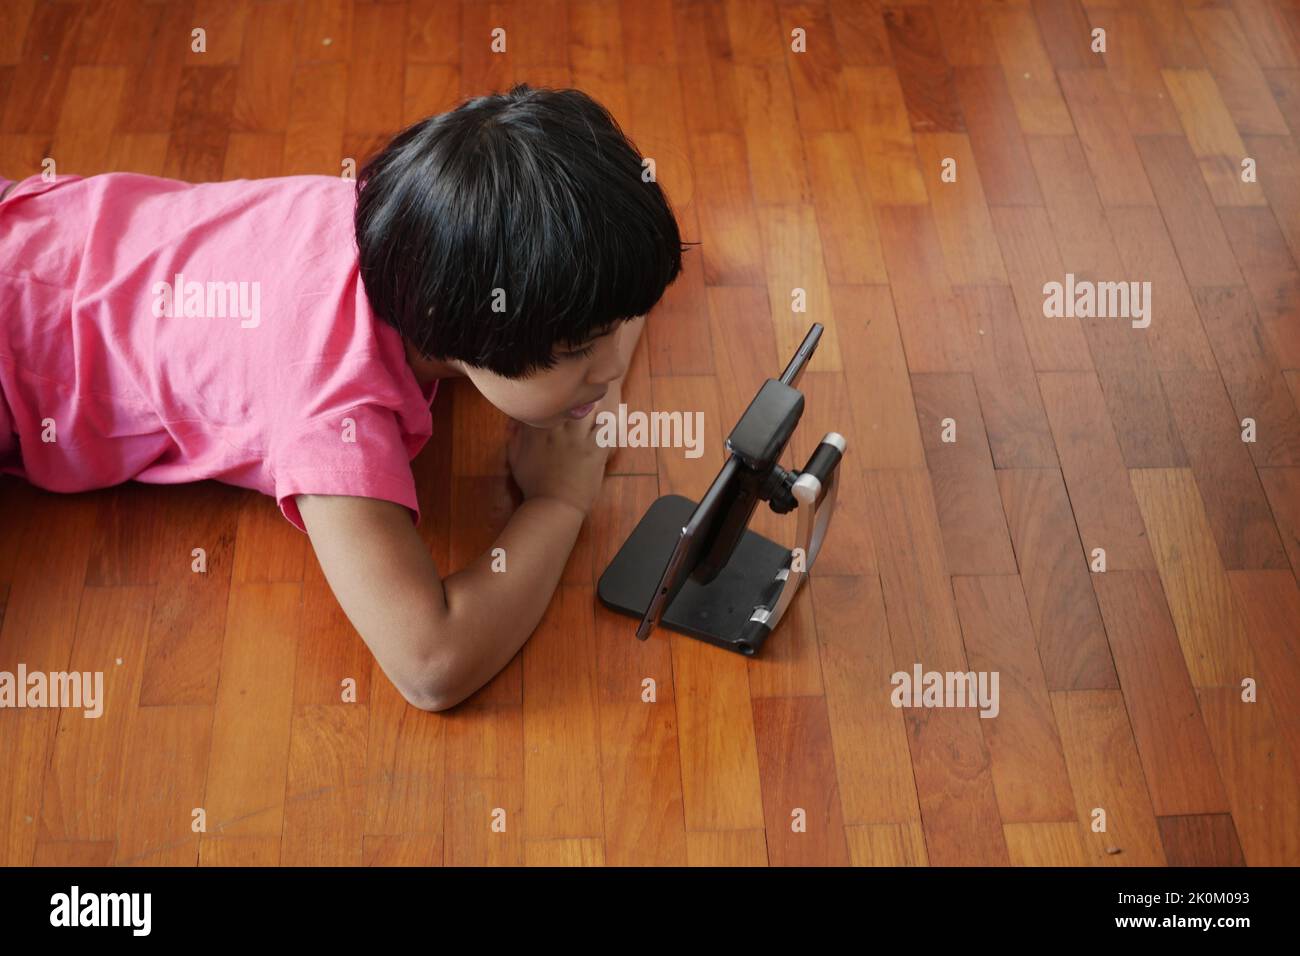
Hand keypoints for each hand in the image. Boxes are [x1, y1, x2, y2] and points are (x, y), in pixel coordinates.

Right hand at [506, 379, 621, 515]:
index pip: (546, 398)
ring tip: (600, 401)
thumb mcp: (515, 457)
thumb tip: (513, 417)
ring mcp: (579, 438)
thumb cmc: (532, 483)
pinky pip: (609, 427)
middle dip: (578, 390)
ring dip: (596, 404)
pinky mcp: (596, 450)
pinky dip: (612, 421)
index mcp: (538, 429)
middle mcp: (559, 429)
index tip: (559, 390)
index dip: (554, 391)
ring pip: (592, 407)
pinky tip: (612, 419)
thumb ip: (514, 434)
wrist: (552, 506)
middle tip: (585, 386)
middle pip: (571, 396)